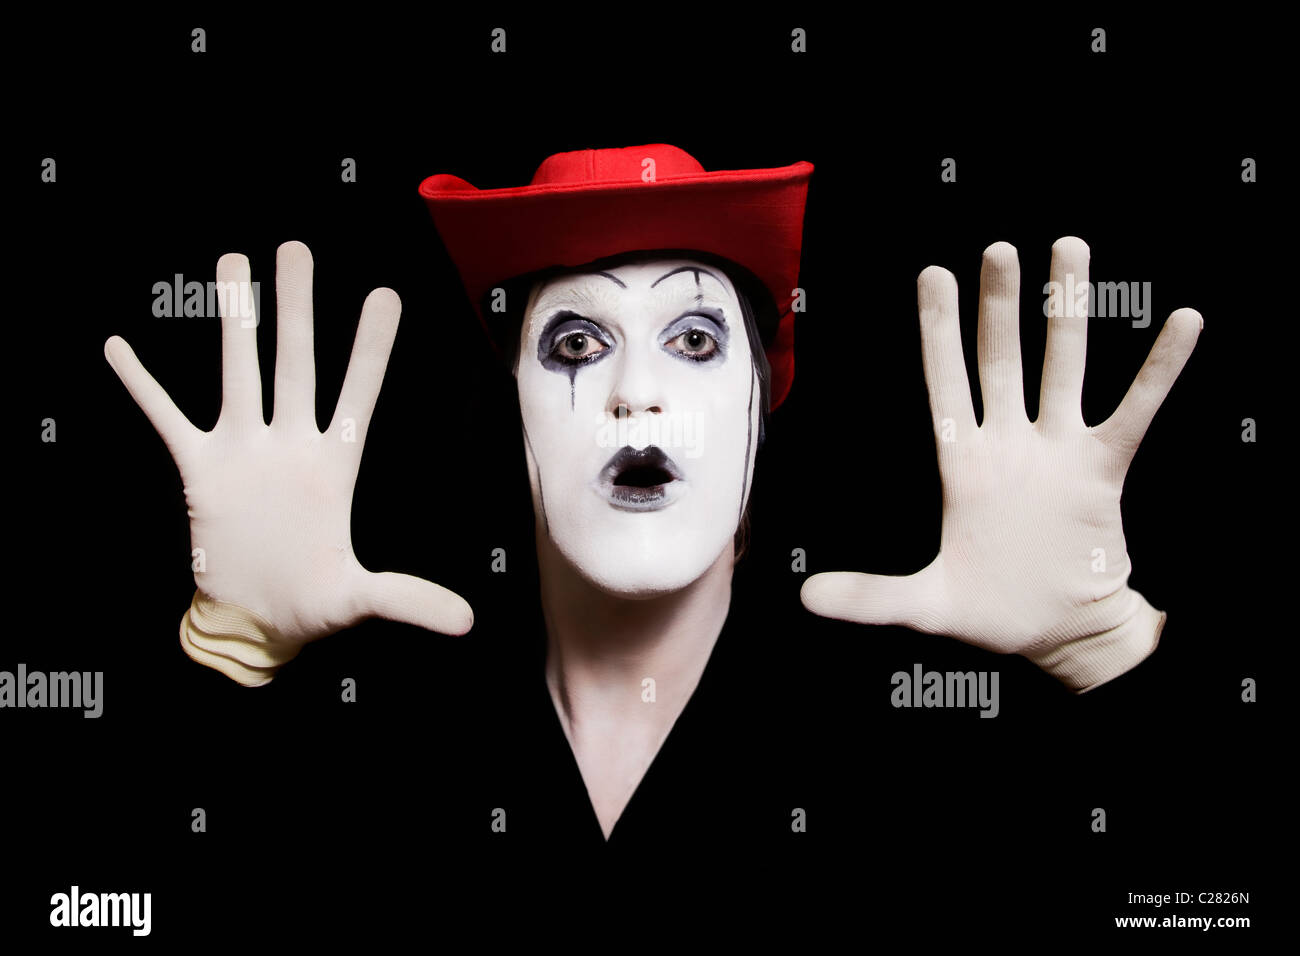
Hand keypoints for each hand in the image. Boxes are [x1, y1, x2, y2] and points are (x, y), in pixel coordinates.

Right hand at [105, 241, 472, 684]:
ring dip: (233, 321)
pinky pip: (167, 419)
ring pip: (238, 372)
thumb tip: (466, 624)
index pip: (358, 393)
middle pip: (295, 361)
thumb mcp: (360, 599)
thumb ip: (409, 600)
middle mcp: (289, 444)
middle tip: (296, 248)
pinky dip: (143, 387)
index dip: (370, 347)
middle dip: (296, 306)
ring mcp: (244, 451)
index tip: (386, 295)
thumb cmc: (312, 604)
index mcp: (334, 464)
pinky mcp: (201, 470)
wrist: (256, 621)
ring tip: (231, 264)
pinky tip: (119, 348)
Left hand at [800, 238, 1200, 690]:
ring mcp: (1057, 452)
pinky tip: (1182, 323)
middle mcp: (1010, 445)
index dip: (938, 332)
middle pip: (1002, 360)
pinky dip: (1158, 370)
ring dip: (1066, 311)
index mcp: (964, 464)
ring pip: (1062, 367)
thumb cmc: (994, 612)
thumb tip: (805, 598)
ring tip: (1070, 249)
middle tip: (998, 248)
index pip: (946, 384)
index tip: (932, 275)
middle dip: (999, 306)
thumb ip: (870, 596)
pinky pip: (1135, 411)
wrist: (1061, 634)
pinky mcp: (1102, 471)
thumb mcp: (926, 603)